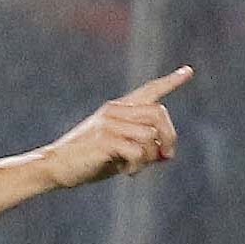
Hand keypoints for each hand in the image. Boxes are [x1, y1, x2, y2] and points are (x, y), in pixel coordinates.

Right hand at [40, 67, 189, 188]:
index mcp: (118, 109)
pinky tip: (127, 172)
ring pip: (151, 136)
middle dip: (169, 137)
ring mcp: (110, 123)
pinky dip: (137, 166)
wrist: (55, 167)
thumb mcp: (119, 153)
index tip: (189, 71)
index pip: (149, 91)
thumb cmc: (88, 160)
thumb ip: (143, 150)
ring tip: (134, 169)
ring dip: (150, 158)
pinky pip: (138, 152)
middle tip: (166, 157)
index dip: (170, 82)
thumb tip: (166, 154)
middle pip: (159, 113)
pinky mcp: (105, 139)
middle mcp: (115, 111)